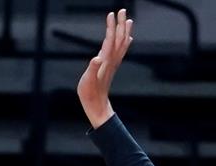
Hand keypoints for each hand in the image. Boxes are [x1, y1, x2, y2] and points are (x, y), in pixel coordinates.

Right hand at [76, 9, 133, 128]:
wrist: (97, 105)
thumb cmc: (90, 94)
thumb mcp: (87, 81)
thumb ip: (93, 69)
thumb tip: (97, 58)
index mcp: (106, 61)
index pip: (110, 39)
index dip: (111, 27)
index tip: (112, 14)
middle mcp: (112, 60)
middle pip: (119, 39)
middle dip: (120, 24)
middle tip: (122, 10)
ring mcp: (113, 63)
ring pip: (122, 44)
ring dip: (125, 31)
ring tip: (128, 20)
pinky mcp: (112, 67)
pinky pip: (121, 51)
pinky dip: (125, 42)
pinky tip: (127, 38)